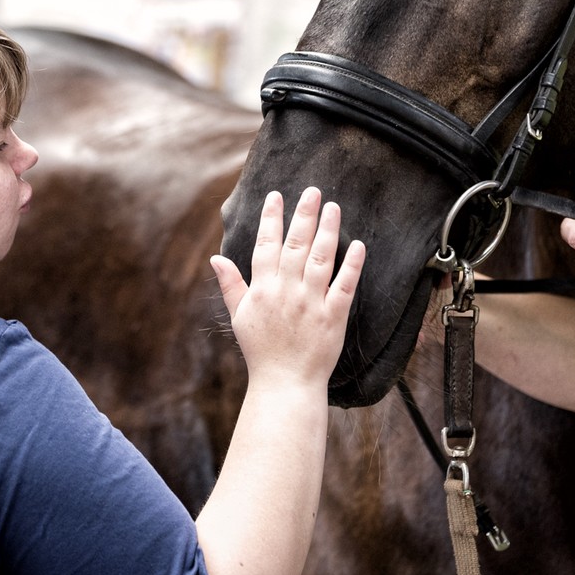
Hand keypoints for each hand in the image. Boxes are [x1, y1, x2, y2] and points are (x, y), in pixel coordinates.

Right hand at [210, 187, 365, 386]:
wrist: (284, 384)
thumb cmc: (261, 350)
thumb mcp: (239, 316)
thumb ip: (230, 284)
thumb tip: (216, 257)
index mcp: (263, 289)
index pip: (266, 245)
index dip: (271, 218)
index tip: (276, 196)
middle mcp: (287, 291)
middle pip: (296, 244)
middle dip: (303, 214)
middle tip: (312, 190)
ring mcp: (311, 303)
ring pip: (321, 258)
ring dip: (328, 230)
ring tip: (333, 207)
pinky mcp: (334, 317)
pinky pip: (345, 286)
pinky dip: (352, 265)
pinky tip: (358, 245)